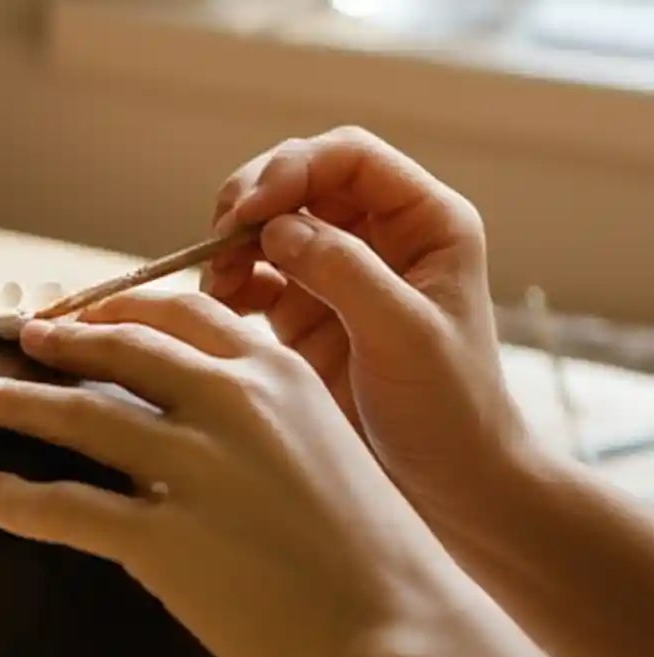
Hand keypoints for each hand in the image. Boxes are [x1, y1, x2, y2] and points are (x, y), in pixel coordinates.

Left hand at [0, 291, 573, 656]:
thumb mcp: (325, 445)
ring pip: (80, 416)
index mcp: (274, 373)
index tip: (86, 315)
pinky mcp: (163, 538)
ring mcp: (193, 468)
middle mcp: (229, 403)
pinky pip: (67, 507)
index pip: (180, 315)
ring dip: (20, 403)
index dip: (120, 309)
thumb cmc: (372, 548)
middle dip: (61, 341)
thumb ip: (262, 416)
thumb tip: (195, 416)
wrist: (402, 630)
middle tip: (24, 340)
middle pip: (119, 350)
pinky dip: (17, 498)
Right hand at [205, 126, 531, 520]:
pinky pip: (253, 278)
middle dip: (253, 201)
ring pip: (270, 227)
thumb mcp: (404, 334)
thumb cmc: (449, 410)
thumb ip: (343, 271)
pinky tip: (217, 305)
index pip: (350, 158)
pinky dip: (227, 283)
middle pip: (300, 181)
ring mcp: (338, 276)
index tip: (252, 208)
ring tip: (216, 280)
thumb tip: (278, 228)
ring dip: (233, 242)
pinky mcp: (304, 316)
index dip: (294, 167)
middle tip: (219, 238)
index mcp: (425, 223)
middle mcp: (380, 238)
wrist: (448, 488)